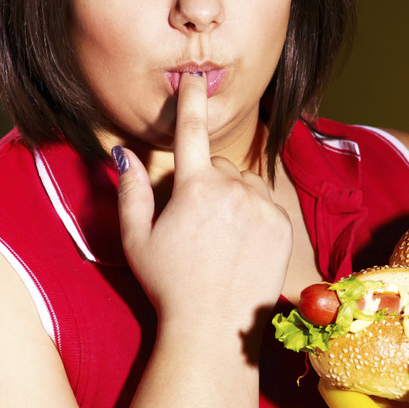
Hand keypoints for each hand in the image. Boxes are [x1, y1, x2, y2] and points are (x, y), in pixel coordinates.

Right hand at [112, 73, 291, 326]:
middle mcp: (234, 191)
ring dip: (231, 196)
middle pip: (216, 166)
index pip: (190, 132)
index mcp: (195, 189)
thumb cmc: (169, 286)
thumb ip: (131, 191)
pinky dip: (253, 212)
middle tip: (193, 225)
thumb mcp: (137, 240)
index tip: (194, 78)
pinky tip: (239, 244)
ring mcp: (264, 207)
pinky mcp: (285, 224)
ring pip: (244, 182)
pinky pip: (266, 202)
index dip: (190, 102)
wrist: (216, 329)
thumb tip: (123, 154)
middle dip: (204, 182)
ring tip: (218, 238)